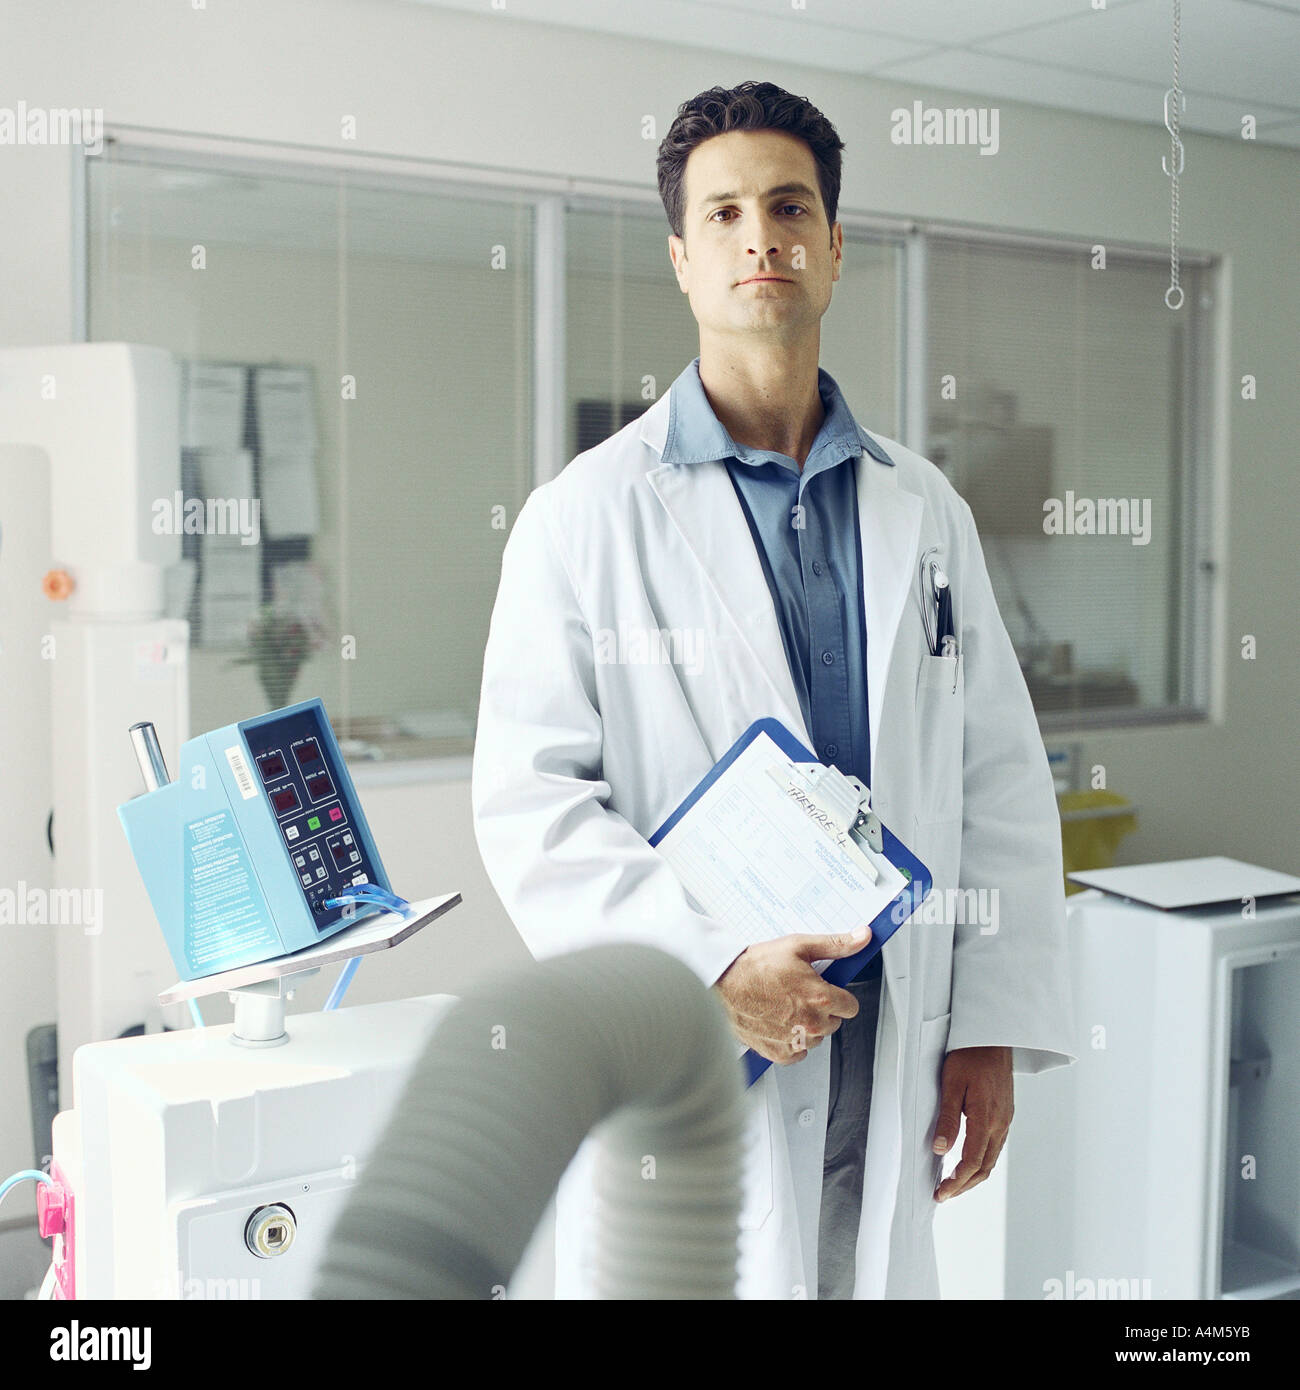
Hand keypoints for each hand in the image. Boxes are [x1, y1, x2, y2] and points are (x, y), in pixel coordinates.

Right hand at [713, 927, 869, 1063]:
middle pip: (833, 1022)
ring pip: (816, 1038)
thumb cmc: (754, 966)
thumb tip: (863, 938)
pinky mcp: (778, 1052)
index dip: (838, 995)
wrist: (721, 983)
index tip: (826, 989)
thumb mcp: (798, 946)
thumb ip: (836, 944)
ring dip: (807, 1026)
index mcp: (820, 998)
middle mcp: (810, 1024)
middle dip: (822, 1009)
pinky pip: (797, 1053)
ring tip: (785, 1006)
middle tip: (800, 992)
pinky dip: (791, 1041)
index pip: (851, 1006)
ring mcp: (795, 1041)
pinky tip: (779, 1022)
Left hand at [932, 1045, 1012, 1201]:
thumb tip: (939, 1150)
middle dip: (964, 1185)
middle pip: (984, 1167)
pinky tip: (968, 1160)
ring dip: (973, 1176)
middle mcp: (1000, 1123)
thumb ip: (947, 1118)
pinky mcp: (1005, 1114)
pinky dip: (981, 1160)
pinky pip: (995, 1146)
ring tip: (953, 1183)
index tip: (941, 1192)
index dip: (956, 1181)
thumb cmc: (969, 1056)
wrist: (992, 1037)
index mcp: (986, 1118)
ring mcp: (1005, 1119)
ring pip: (992, 1159)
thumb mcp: (951, 1084)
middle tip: (943, 1194)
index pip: (972, 1161)